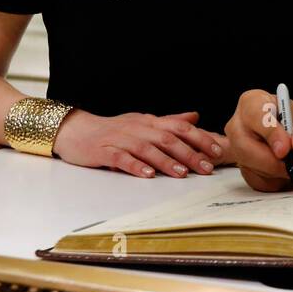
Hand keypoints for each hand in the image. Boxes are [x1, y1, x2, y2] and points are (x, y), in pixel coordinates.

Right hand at [51, 109, 230, 177]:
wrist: (75, 130)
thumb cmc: (113, 129)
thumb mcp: (143, 122)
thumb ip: (169, 121)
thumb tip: (195, 116)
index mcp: (150, 122)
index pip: (180, 127)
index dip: (200, 138)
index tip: (217, 151)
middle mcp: (138, 128)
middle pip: (168, 139)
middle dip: (189, 154)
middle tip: (206, 168)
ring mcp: (120, 139)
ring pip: (147, 149)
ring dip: (166, 161)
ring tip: (182, 173)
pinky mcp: (103, 151)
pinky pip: (121, 158)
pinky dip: (135, 166)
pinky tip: (147, 175)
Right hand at [225, 89, 292, 191]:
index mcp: (253, 103)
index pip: (255, 115)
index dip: (270, 133)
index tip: (285, 149)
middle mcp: (239, 124)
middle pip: (244, 146)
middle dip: (271, 162)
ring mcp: (237, 148)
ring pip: (251, 167)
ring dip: (278, 172)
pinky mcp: (243, 168)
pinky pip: (256, 181)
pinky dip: (276, 181)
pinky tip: (285, 171)